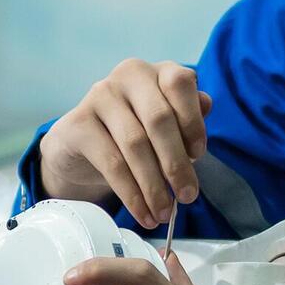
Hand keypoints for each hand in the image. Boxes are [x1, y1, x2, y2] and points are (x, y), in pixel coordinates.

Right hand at [36, 59, 210, 228]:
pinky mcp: (78, 123)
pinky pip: (111, 163)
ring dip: (153, 185)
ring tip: (163, 212)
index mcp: (156, 72)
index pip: (180, 83)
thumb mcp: (165, 125)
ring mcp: (100, 95)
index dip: (192, 120)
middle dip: (176, 163)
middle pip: (158, 118)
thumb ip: (187, 117)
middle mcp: (128, 75)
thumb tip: (206, 107)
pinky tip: (143, 212)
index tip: (198, 155)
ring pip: (135, 144)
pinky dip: (131, 194)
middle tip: (187, 196)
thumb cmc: (132, 132)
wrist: (80, 145)